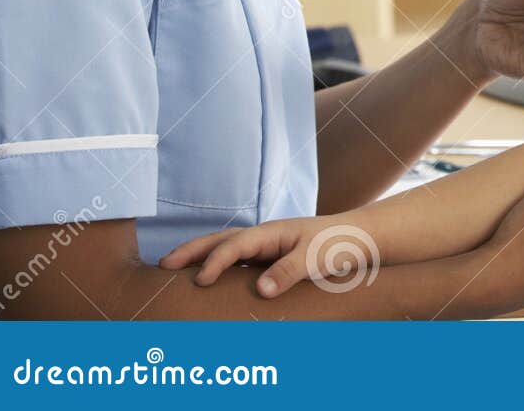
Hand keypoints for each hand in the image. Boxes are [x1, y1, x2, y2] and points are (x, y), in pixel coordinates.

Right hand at [158, 214, 347, 296]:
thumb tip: (261, 290)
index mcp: (272, 232)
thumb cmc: (339, 244)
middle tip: (163, 264)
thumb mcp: (316, 258)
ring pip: (227, 251)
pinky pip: (239, 264)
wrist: (361, 240)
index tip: (199, 280)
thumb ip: (289, 272)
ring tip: (174, 271)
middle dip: (192, 251)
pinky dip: (220, 269)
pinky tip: (208, 282)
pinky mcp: (271, 260)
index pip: (235, 245)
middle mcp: (265, 237)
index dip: (216, 262)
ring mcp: (267, 248)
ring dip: (201, 258)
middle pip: (221, 240)